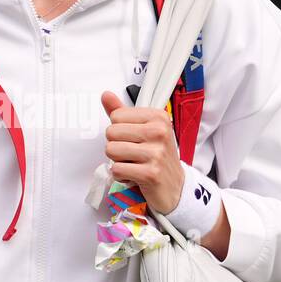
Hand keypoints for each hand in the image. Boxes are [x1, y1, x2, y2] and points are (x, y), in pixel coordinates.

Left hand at [100, 90, 184, 213]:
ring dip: (117, 161)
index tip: (134, 139)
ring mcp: (156, 153)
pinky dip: (121, 176)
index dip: (119, 130)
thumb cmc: (157, 156)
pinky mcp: (150, 173)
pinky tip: (134, 175)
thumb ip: (122, 112)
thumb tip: (106, 95)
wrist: (175, 186)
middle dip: (116, 146)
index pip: (116, 116)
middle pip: (111, 132)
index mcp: (158, 117)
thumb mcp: (143, 130)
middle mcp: (159, 132)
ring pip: (111, 150)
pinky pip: (116, 170)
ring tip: (134, 164)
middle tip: (133, 154)